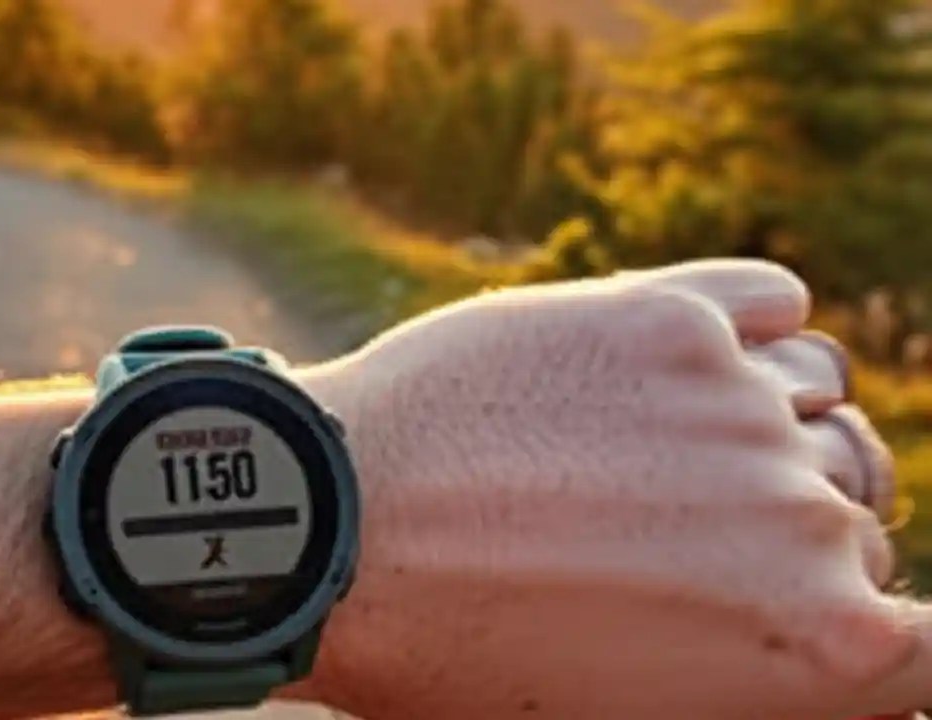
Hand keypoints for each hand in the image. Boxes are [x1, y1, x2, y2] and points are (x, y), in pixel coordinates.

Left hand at [299, 260, 923, 719]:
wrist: (328, 531)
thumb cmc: (453, 657)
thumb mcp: (616, 718)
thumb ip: (754, 687)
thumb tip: (834, 640)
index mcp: (821, 648)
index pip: (930, 649)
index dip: (889, 641)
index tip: (837, 625)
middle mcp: (804, 518)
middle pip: (853, 523)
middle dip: (783, 538)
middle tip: (673, 545)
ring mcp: (737, 403)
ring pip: (814, 405)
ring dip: (759, 430)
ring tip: (650, 452)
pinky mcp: (664, 315)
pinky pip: (770, 306)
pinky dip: (749, 329)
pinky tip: (692, 358)